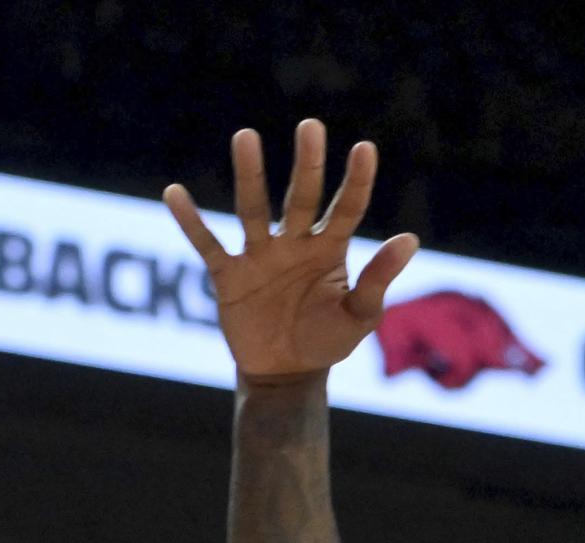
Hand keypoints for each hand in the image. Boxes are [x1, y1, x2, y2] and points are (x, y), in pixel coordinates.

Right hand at [164, 120, 420, 384]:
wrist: (286, 373)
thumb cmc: (327, 340)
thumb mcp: (359, 316)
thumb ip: (378, 279)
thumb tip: (410, 238)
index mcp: (329, 250)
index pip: (346, 209)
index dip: (357, 181)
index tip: (365, 148)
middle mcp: (294, 243)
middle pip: (301, 198)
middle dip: (307, 165)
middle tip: (311, 127)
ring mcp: (259, 256)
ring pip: (253, 209)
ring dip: (250, 175)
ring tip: (246, 137)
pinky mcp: (228, 275)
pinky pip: (207, 244)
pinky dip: (190, 221)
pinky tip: (174, 193)